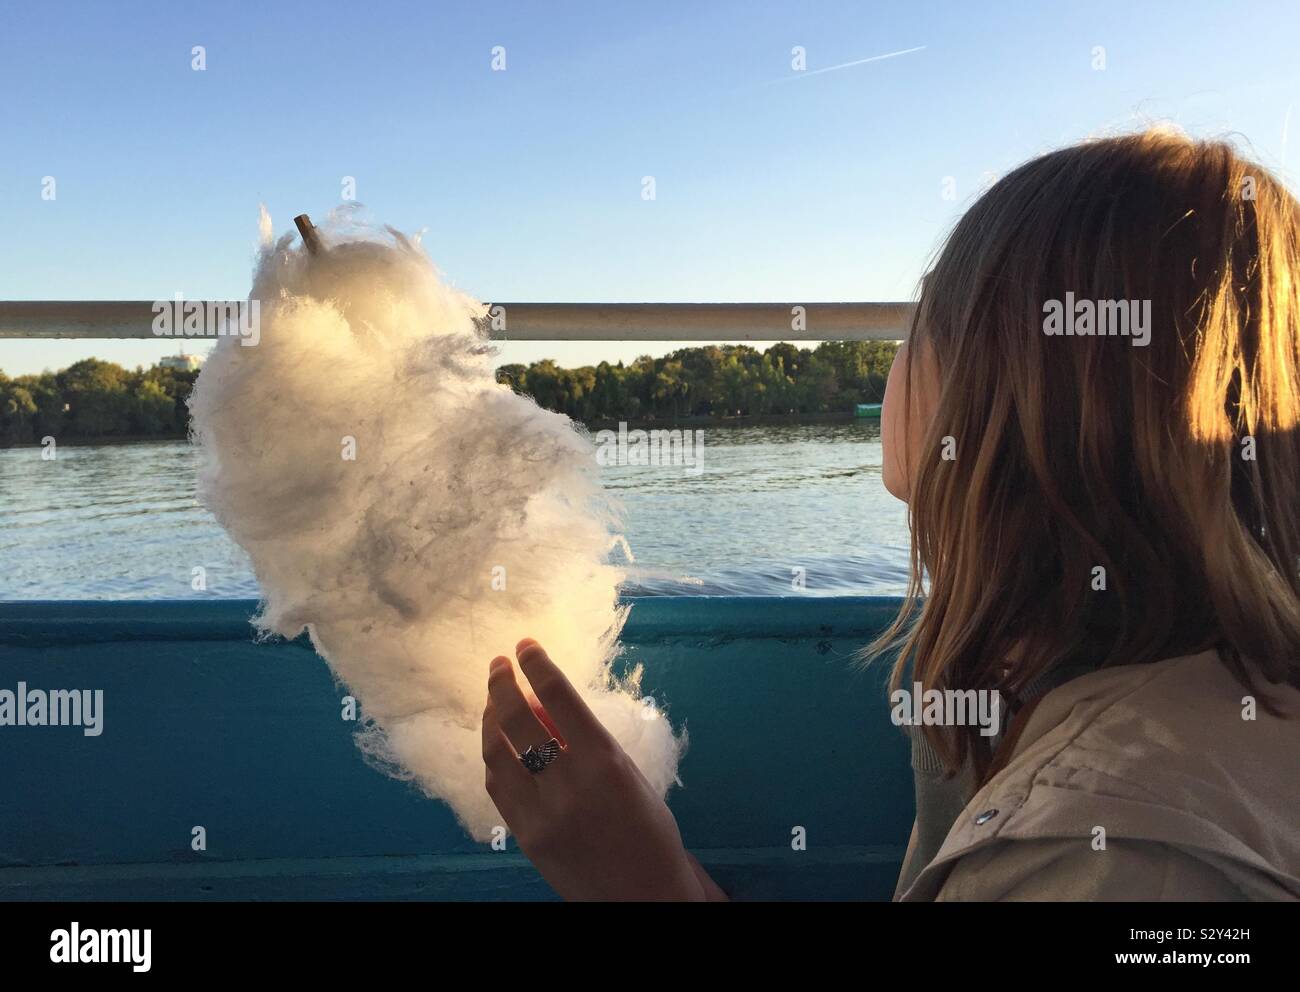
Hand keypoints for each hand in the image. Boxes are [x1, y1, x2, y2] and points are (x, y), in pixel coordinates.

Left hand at [482, 638, 719, 900]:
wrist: (643, 897)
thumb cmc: (650, 832)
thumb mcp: (631, 775)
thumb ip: (590, 741)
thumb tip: (545, 703)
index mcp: (604, 761)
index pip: (558, 697)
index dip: (537, 665)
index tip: (525, 644)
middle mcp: (568, 783)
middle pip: (519, 719)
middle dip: (502, 683)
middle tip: (498, 664)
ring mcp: (541, 812)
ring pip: (497, 752)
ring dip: (490, 717)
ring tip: (492, 698)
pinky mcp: (525, 836)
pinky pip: (497, 787)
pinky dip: (493, 757)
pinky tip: (497, 742)